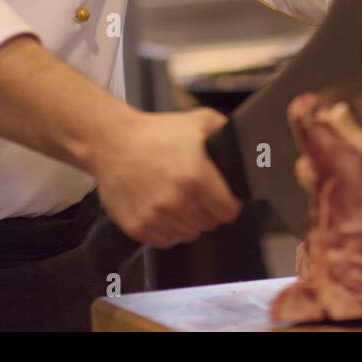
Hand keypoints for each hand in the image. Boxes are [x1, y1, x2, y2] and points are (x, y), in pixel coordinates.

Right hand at [90, 108, 241, 249]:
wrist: (111, 142)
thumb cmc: (156, 132)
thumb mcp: (199, 121)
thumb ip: (227, 133)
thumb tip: (251, 147)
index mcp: (196, 177)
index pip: (228, 212)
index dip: (228, 204)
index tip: (221, 197)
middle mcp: (176, 200)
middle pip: (209, 224)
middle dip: (207, 210)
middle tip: (194, 192)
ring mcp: (155, 216)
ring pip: (188, 234)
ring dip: (187, 220)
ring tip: (176, 197)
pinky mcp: (137, 227)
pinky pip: (166, 241)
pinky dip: (166, 229)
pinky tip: (160, 206)